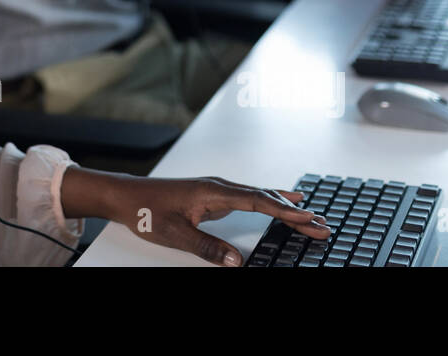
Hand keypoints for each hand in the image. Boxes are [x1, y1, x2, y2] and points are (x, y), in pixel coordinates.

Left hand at [64, 170, 330, 265]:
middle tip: (322, 224)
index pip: (257, 201)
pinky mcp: (213, 195)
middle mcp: (219, 186)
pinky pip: (249, 197)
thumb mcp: (176, 234)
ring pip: (258, 196)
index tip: (308, 218)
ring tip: (311, 215)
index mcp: (213, 192)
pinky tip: (279, 204)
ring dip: (284, 207)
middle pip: (265, 198)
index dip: (284, 211)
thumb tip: (236, 261)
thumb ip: (207, 247)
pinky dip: (268, 203)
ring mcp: (216, 189)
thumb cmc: (146, 210)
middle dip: (294, 212)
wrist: (125, 195)